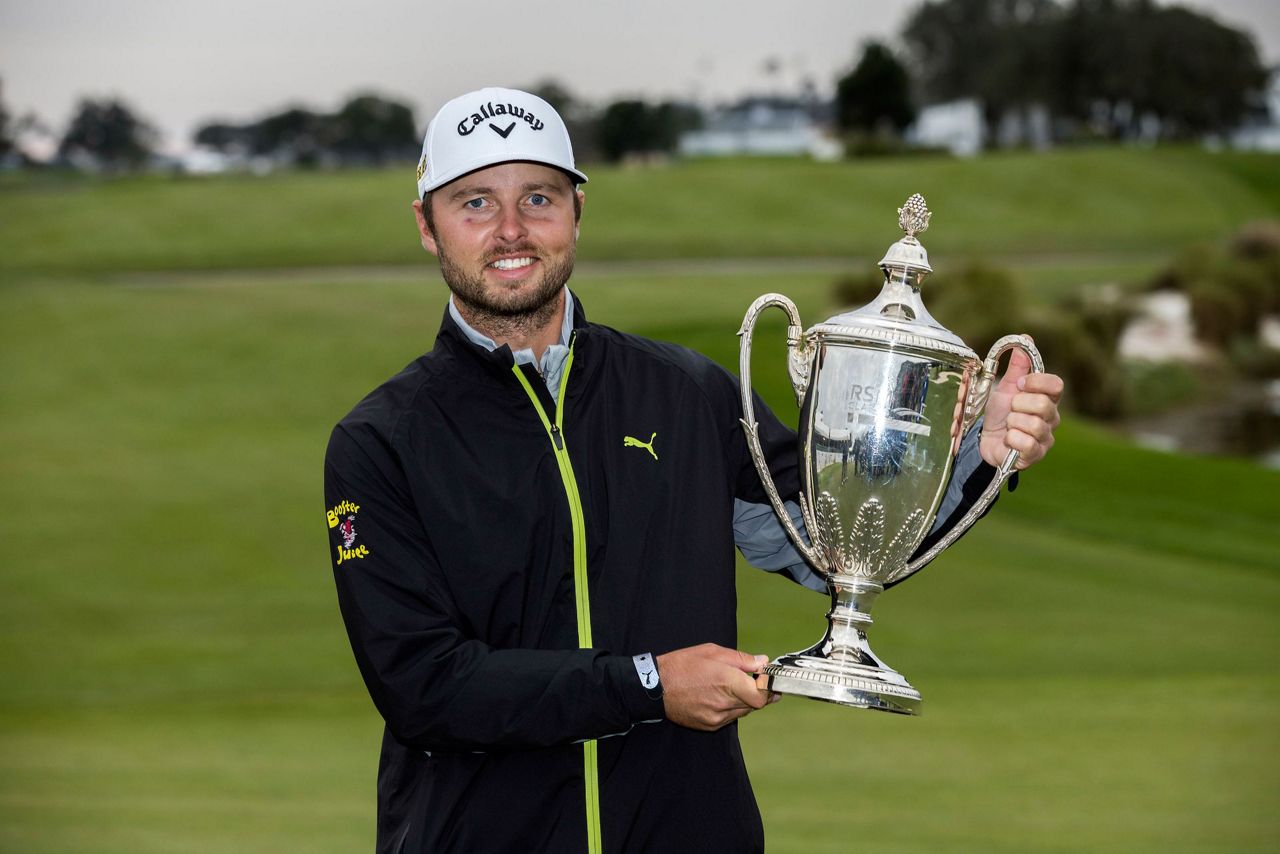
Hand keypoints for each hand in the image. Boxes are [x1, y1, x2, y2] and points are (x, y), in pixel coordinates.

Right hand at [656, 643, 778, 730]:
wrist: (655, 687)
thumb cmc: (682, 665)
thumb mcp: (712, 652)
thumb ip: (741, 659)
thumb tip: (762, 662)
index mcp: (727, 681)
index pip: (761, 694)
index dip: (768, 688)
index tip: (770, 681)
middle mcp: (724, 703)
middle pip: (755, 704)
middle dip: (757, 693)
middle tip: (754, 681)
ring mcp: (716, 717)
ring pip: (742, 712)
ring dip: (743, 700)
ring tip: (730, 687)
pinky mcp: (709, 725)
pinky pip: (729, 718)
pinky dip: (730, 708)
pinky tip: (718, 696)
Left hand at [979, 345, 1063, 469]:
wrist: (985, 441)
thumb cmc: (999, 414)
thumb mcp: (1005, 388)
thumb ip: (1017, 367)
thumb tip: (1026, 338)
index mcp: (1047, 398)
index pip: (1056, 385)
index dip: (1036, 382)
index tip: (1019, 384)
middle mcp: (1051, 417)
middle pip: (1043, 404)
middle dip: (1018, 405)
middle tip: (1010, 409)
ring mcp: (1046, 437)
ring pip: (1033, 424)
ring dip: (1012, 423)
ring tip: (1008, 425)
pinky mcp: (1037, 454)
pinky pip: (1027, 443)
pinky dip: (1012, 439)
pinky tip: (1009, 439)